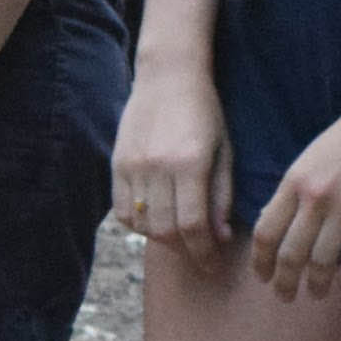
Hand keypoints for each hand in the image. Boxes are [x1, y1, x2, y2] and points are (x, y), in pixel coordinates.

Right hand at [113, 55, 233, 261]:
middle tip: (199, 253)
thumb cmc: (204, 112)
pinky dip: (138, 224)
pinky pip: (123, 210)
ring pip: (143, 224)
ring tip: (179, 235)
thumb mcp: (223, 150)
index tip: (212, 264)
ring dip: (162, 238)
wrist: (167, 76)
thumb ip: (221, 195)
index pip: (194, 225)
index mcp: (190, 163)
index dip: (204, 252)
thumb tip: (219, 236)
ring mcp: (133, 165)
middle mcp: (158, 166)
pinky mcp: (117, 163)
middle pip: (165, 230)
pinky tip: (155, 219)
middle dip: (185, 250)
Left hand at [248, 95, 340, 298]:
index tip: (262, 276)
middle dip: (284, 282)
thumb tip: (274, 227)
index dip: (260, 261)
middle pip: (291, 254)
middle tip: (285, 296)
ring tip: (315, 293)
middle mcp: (314, 199)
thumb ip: (290, 194)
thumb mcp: (307, 161)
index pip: (267, 231)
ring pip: (322, 261)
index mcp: (293, 183)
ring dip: (316, 284)